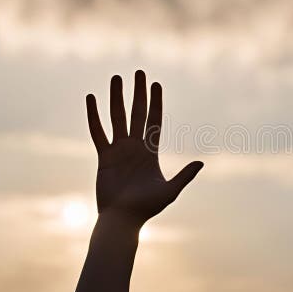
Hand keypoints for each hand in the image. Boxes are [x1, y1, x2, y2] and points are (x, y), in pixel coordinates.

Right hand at [85, 70, 202, 225]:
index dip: (156, 102)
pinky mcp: (103, 157)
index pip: (154, 120)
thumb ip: (184, 176)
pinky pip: (98, 132)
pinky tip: (91, 99)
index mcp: (151, 152)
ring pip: (117, 117)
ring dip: (116, 97)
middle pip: (137, 113)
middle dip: (138, 93)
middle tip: (139, 72)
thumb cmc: (146, 208)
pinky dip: (94, 115)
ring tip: (116, 77)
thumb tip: (200, 163)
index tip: (156, 85)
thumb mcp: (170, 191)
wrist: (122, 219)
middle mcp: (135, 147)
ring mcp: (118, 150)